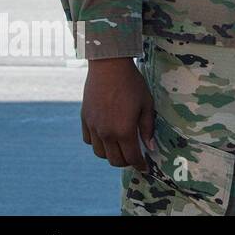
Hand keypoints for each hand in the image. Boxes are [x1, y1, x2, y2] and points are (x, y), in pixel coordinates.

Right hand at [82, 57, 155, 172]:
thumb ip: (148, 128)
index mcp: (124, 130)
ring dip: (111, 154)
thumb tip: (150, 147)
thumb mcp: (147, 104)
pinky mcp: (84, 120)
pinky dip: (97, 143)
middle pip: (114, 160)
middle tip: (134, 157)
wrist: (109, 67)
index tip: (145, 167)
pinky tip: (106, 136)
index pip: (131, 157)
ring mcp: (93, 127)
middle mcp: (106, 133)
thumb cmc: (132, 84)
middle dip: (126, 162)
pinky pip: (88, 140)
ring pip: (100, 153)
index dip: (140, 164)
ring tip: (120, 146)